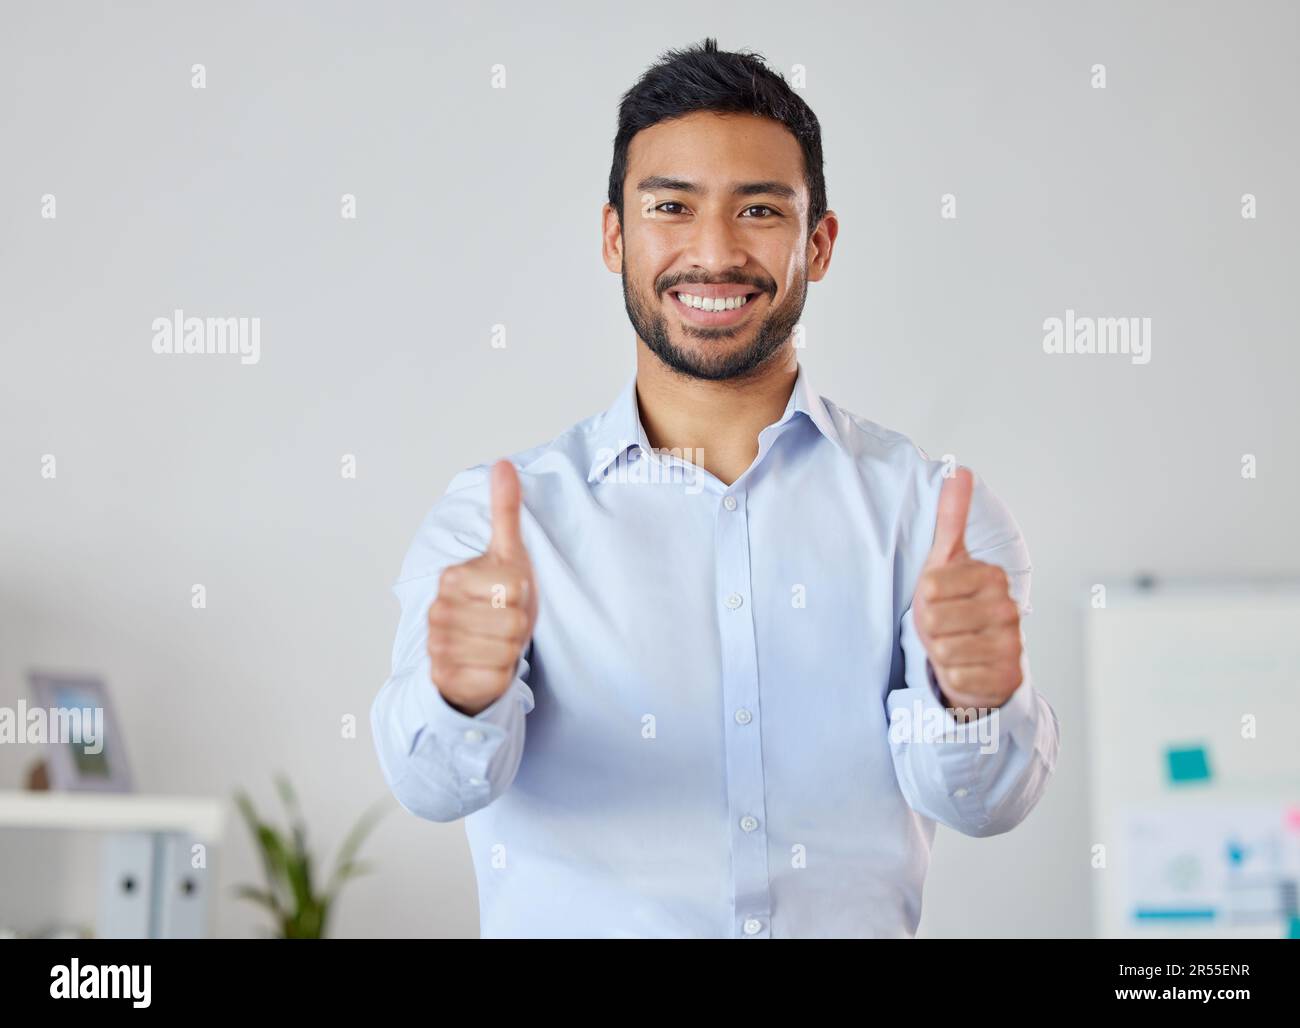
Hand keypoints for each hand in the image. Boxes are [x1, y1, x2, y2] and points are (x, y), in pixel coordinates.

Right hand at [427, 460, 537, 715]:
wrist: (473, 655)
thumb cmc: (496, 604)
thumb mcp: (508, 556)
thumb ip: (505, 511)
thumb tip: (504, 464)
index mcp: (452, 577)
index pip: (515, 587)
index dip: (522, 597)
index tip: (507, 597)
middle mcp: (439, 610)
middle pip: (513, 620)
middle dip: (518, 626)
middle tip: (503, 624)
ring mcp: (438, 645)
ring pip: (506, 649)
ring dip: (509, 650)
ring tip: (495, 643)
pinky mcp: (445, 677)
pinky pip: (495, 676)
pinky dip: (499, 674)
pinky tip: (486, 666)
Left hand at [911, 467, 1021, 714]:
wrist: (979, 657)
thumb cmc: (955, 605)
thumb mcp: (947, 560)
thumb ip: (951, 517)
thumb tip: (959, 469)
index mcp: (992, 576)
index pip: (930, 586)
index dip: (926, 597)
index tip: (941, 598)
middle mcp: (1008, 608)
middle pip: (933, 620)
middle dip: (931, 628)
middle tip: (945, 626)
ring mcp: (1011, 645)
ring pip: (944, 651)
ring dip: (941, 653)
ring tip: (954, 644)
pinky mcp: (1006, 678)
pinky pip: (956, 678)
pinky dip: (953, 677)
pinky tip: (965, 667)